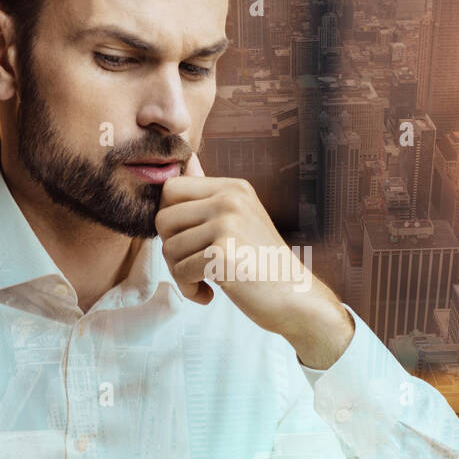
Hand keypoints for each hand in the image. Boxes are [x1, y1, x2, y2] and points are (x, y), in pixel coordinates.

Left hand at [157, 154, 353, 368]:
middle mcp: (230, 200)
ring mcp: (227, 224)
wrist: (296, 298)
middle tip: (193, 265)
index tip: (189, 241)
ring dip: (180, 274)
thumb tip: (188, 160)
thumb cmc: (263, 264)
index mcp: (233, 188)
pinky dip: (190, 289)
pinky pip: (180, 271)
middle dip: (171, 249)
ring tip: (205, 280)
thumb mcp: (241, 219)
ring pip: (169, 248)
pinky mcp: (222, 254)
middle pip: (163, 219)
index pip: (171, 189)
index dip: (170, 220)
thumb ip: (210, 194)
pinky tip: (210, 292)